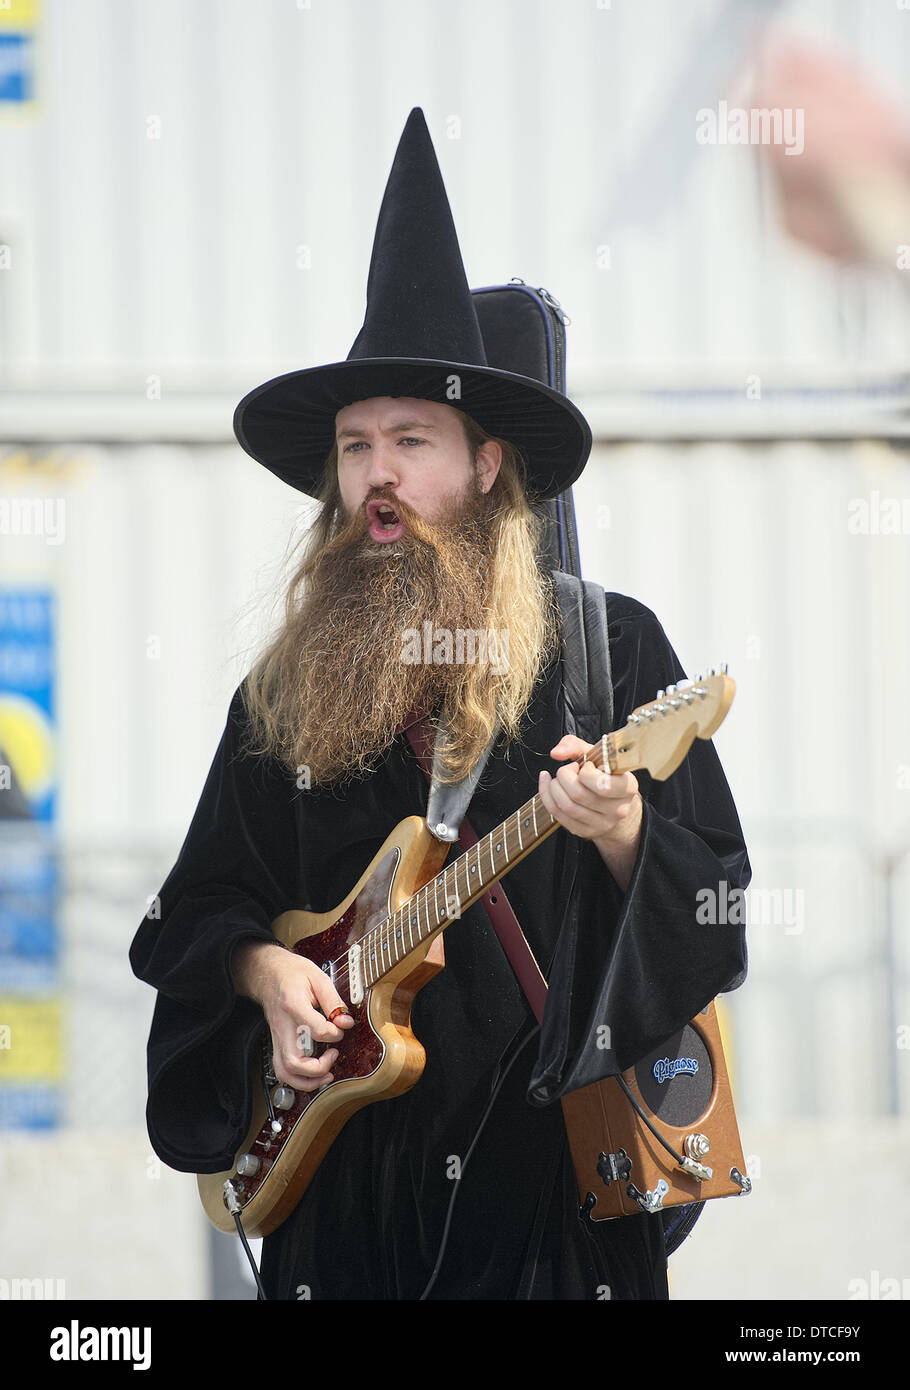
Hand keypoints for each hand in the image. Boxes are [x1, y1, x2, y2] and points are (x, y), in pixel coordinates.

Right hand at [232, 941, 355, 1092]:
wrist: (266, 972)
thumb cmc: (292, 973)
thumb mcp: (318, 977)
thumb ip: (334, 1001)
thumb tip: (345, 1022)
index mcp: (293, 1005)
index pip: (317, 1031)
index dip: (335, 1033)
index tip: (340, 1026)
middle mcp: (282, 1026)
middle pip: (294, 1062)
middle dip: (318, 1069)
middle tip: (333, 1056)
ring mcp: (277, 1037)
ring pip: (285, 1072)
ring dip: (307, 1082)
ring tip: (325, 1075)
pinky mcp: (276, 1043)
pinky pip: (282, 1069)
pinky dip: (298, 1078)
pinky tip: (313, 1074)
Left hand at [538, 735, 642, 891]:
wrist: (615, 803)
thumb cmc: (606, 775)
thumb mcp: (598, 755)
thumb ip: (576, 746)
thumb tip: (556, 753)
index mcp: (628, 788)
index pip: (603, 785)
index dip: (586, 773)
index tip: (586, 766)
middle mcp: (617, 809)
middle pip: (579, 794)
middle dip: (565, 776)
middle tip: (568, 769)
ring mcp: (601, 824)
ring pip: (567, 806)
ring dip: (554, 787)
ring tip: (558, 778)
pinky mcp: (585, 831)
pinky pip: (558, 815)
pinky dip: (547, 796)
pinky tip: (548, 784)